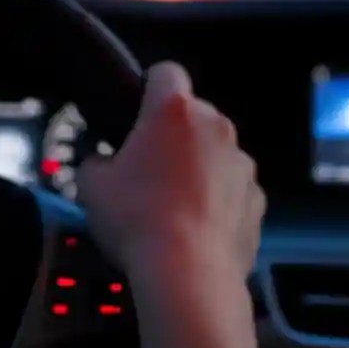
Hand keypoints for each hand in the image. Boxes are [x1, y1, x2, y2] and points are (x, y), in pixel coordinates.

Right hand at [78, 61, 264, 283]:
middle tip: (146, 169)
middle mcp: (216, 127)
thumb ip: (97, 162)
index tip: (137, 111)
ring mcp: (242, 164)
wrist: (189, 275)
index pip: (165, 72)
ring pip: (215, 154)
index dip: (148, 88)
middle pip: (193, 116)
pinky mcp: (257, 200)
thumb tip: (104, 165)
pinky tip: (194, 229)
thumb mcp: (91, 186)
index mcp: (174, 111)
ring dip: (197, 169)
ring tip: (171, 207)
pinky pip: (233, 190)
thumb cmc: (138, 221)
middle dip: (173, 136)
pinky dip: (217, 202)